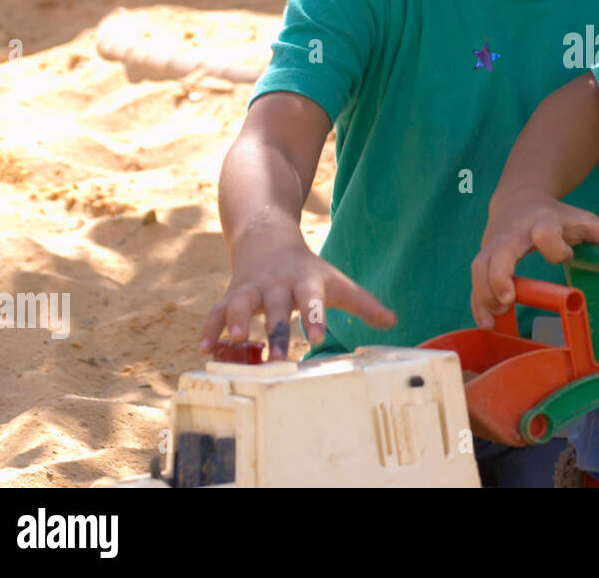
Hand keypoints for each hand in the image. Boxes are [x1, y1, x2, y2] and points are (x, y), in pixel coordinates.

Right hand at [201, 238, 395, 360]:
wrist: (268, 240)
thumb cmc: (309, 271)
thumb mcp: (336, 283)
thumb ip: (363, 303)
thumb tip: (393, 321)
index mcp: (306, 281)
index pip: (312, 299)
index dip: (314, 316)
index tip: (317, 338)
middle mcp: (277, 284)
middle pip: (276, 307)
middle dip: (275, 330)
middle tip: (276, 358)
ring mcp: (252, 289)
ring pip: (241, 304)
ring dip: (237, 322)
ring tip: (236, 341)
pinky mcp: (230, 296)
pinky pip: (216, 312)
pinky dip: (210, 328)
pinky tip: (205, 349)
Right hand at [471, 193, 598, 328]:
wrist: (519, 199)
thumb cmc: (557, 216)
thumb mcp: (585, 220)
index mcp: (543, 223)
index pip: (545, 232)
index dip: (555, 247)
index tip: (567, 256)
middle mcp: (514, 233)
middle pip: (500, 251)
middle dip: (500, 275)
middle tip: (508, 299)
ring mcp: (495, 245)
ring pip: (480, 267)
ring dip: (484, 294)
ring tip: (495, 318)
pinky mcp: (484, 257)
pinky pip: (475, 281)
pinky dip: (477, 303)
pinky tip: (486, 323)